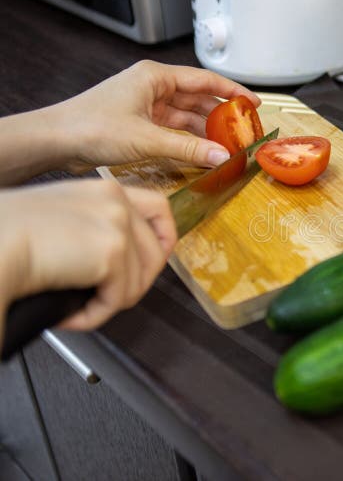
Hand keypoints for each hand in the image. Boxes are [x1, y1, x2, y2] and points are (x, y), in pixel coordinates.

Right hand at [0, 179, 175, 331]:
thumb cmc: (7, 235)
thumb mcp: (62, 219)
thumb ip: (94, 228)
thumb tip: (121, 262)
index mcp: (104, 190)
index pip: (159, 209)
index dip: (163, 241)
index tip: (152, 264)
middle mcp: (116, 200)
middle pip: (158, 252)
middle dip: (133, 285)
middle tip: (103, 298)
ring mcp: (117, 223)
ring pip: (139, 282)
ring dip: (109, 303)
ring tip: (79, 307)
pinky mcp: (113, 251)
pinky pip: (118, 300)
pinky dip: (93, 316)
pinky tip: (69, 314)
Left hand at [56, 60, 260, 171]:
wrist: (56, 140)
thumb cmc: (90, 126)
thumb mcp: (147, 139)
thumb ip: (189, 148)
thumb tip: (221, 156)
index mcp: (155, 77)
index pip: (204, 80)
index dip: (232, 91)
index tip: (252, 103)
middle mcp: (152, 87)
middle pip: (198, 99)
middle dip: (222, 115)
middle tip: (244, 129)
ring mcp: (146, 105)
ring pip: (187, 116)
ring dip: (206, 130)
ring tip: (228, 144)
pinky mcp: (140, 123)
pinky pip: (174, 129)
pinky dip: (189, 140)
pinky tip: (203, 151)